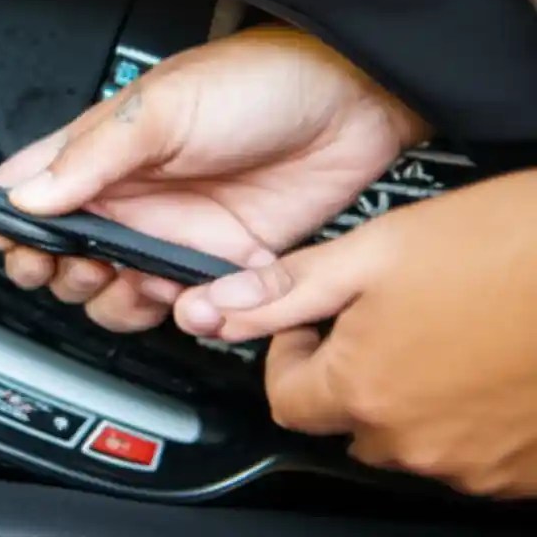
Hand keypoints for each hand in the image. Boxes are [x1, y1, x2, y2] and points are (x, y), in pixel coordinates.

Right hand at [0, 24, 428, 332]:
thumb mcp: (162, 108)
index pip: (25, 197)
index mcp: (96, 155)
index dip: (7, 228)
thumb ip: (91, 156)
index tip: (14, 243)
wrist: (354, 105)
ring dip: (116, 303)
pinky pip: (181, 310)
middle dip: (60, 276)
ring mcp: (168, 236)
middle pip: (59, 261)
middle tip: (85, 264)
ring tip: (139, 281)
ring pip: (112, 296)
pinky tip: (195, 292)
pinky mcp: (216, 265)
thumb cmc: (256, 81)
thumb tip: (26, 198)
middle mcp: (125, 200)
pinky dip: (183, 315)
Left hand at [196, 171, 536, 497]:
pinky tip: (490, 362)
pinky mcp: (525, 474)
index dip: (291, 354)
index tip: (315, 324)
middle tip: (390, 316)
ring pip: (410, 438)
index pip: (284, 399)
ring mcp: (474, 465)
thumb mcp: (376, 251)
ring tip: (450, 328)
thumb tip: (216, 308)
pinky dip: (467, 417)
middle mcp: (413, 440)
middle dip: (351, 373)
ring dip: (411, 395)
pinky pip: (471, 454)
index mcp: (362, 389)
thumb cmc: (507, 248)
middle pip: (346, 421)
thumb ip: (290, 290)